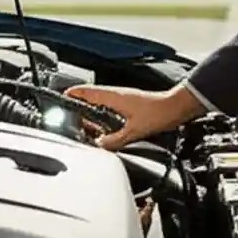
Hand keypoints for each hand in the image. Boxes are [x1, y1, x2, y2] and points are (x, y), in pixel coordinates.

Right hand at [63, 82, 204, 149]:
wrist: (176, 107)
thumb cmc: (158, 113)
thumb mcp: (134, 131)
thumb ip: (115, 140)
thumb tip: (100, 146)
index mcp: (113, 96)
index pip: (87, 91)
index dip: (73, 94)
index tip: (62, 98)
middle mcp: (117, 95)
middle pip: (91, 97)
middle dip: (79, 106)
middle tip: (70, 117)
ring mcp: (123, 99)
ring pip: (101, 103)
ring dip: (92, 111)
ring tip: (85, 124)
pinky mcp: (130, 105)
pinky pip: (110, 108)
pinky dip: (103, 115)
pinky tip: (105, 127)